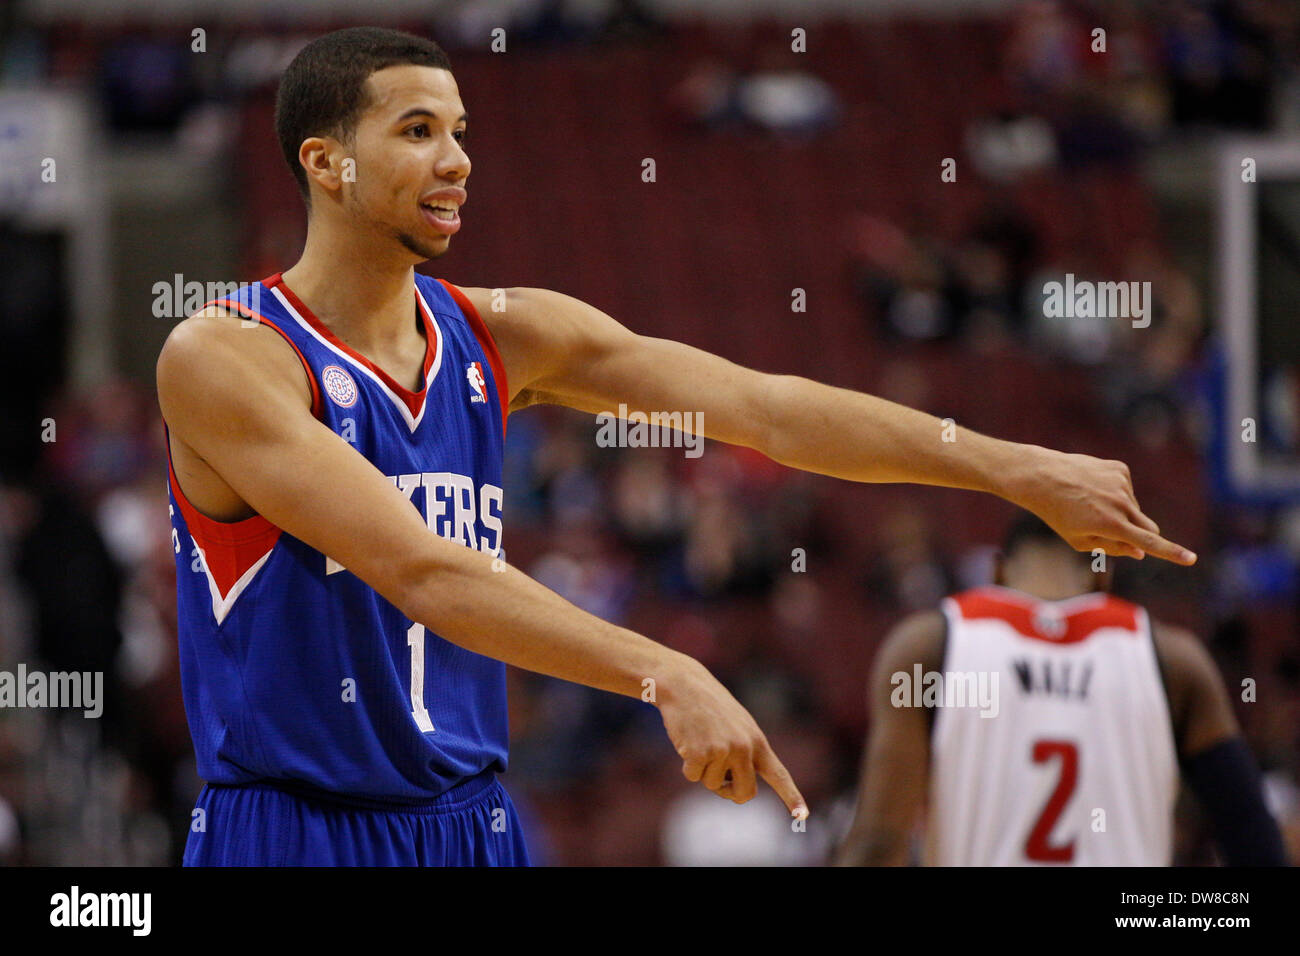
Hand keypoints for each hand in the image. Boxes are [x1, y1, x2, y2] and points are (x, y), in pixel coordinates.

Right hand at [655, 656, 807, 818]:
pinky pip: (692, 776)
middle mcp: (744, 748)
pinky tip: (687, 741)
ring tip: (699, 742)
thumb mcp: (737, 726)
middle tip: (718, 779)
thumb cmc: (710, 707)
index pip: (779, 774)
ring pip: (712, 785)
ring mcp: (723, 751)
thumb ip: (745, 754)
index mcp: (757, 741)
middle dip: (729, 793)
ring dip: (702, 771)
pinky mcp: (701, 753)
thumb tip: (740, 792)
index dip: (792, 797)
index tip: (802, 815)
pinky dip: (687, 765)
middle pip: (744, 793)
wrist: (684, 685)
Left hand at [1009, 447, 1195, 564]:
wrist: (1040, 476)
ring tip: (1089, 504)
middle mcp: (1121, 503)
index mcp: (1112, 525)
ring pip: (1134, 508)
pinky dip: (1116, 493)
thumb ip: (1111, 547)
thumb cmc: (1056, 513)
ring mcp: (1122, 483)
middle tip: (1115, 532)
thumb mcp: (1078, 540)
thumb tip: (1140, 551)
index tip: (1191, 558)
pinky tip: (1092, 488)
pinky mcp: (1119, 469)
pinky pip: (1126, 489)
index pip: (1149, 542)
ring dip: (1121, 512)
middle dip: (1141, 535)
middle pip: (1148, 527)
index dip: (1171, 552)